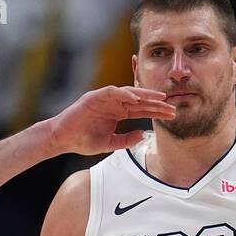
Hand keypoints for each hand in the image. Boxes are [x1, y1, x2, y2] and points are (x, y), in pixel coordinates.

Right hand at [46, 85, 176, 155]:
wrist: (63, 139)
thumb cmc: (84, 141)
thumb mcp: (110, 144)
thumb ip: (127, 140)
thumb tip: (144, 135)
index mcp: (118, 113)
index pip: (142, 111)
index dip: (157, 112)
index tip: (171, 115)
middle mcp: (114, 104)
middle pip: (139, 101)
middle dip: (156, 103)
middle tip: (172, 106)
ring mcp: (104, 99)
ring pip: (128, 93)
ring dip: (144, 94)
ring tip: (159, 97)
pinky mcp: (94, 97)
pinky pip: (112, 92)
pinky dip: (124, 93)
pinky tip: (136, 98)